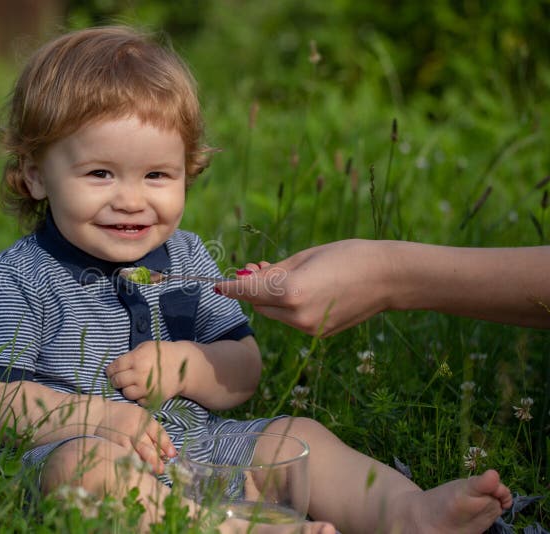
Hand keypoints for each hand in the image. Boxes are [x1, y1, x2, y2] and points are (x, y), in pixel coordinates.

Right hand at [94, 401, 176, 474]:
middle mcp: (132, 428)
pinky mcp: (111, 446)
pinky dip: (130, 464)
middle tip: (161, 469)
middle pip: (145, 447)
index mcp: (143, 418)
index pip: (157, 432)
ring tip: (149, 472)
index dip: (166, 445)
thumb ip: (154, 433)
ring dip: (143, 465)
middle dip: (154, 460)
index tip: (173, 455)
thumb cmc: (127, 417)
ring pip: (134, 455)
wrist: (101, 414)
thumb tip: (167, 454)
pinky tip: (135, 470)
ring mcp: (121, 439)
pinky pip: (122, 458)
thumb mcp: (142, 417)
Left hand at [106, 340, 187, 406]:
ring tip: (131, 385)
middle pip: (117, 382)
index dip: (110, 370)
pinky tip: (143, 391)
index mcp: (136, 359)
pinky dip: (139, 397)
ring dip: (127, 389)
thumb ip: (131, 355)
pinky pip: (139, 401)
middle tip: (119, 379)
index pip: (114, 367)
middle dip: (116, 380)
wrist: (184, 365)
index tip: (111, 372)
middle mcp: (139, 374)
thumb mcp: (146, 347)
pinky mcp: (154, 398)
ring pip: (126, 393)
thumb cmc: (164, 353)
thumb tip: (118, 365)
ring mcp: (146, 388)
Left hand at [216, 239, 392, 336]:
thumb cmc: (347, 256)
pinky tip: (304, 290)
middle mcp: (296, 315)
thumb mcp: (305, 257)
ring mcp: (308, 328)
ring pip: (274, 313)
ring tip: (284, 276)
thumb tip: (250, 277)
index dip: (230, 287)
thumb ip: (273, 271)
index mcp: (290, 291)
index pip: (247, 291)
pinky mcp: (318, 334)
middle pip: (258, 304)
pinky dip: (288, 307)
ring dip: (271, 298)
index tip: (216, 284)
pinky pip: (291, 320)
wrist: (388, 278)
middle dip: (253, 289)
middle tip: (256, 268)